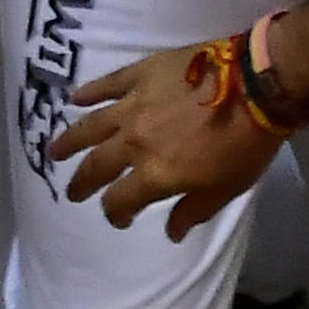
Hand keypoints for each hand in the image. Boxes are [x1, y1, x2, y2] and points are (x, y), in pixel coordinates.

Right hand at [49, 36, 291, 237]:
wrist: (255, 86)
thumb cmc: (245, 145)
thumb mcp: (226, 188)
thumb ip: (193, 210)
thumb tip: (171, 233)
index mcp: (155, 173)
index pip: (120, 200)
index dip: (115, 214)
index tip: (119, 219)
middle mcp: (133, 142)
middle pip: (97, 166)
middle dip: (82, 182)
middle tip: (72, 191)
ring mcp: (131, 106)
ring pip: (90, 126)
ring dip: (70, 141)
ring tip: (54, 151)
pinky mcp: (138, 75)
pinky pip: (106, 85)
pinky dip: (88, 93)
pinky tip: (75, 99)